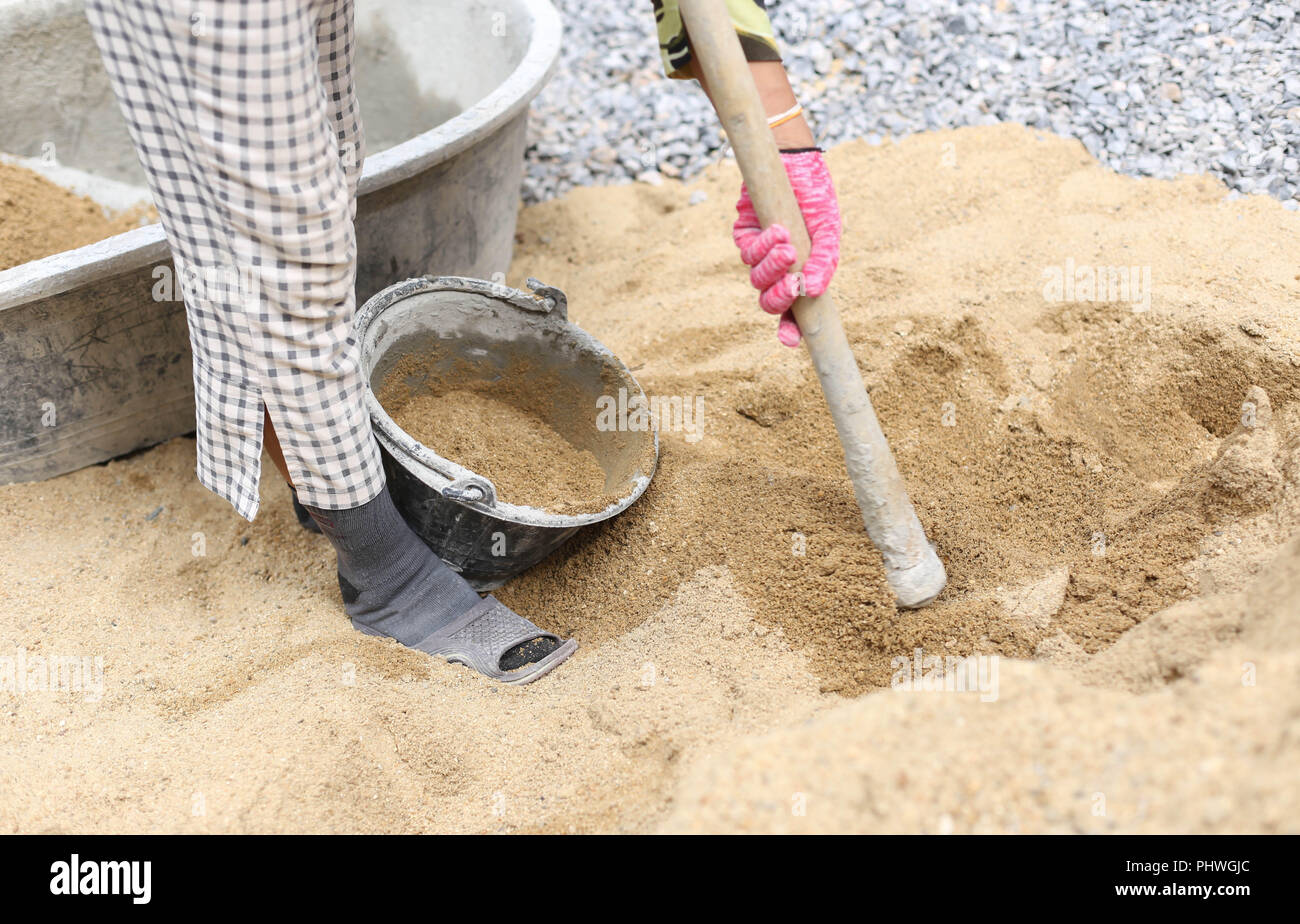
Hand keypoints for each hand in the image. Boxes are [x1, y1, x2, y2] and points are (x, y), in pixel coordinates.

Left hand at [732, 149, 840, 347]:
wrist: (796, 161)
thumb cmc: (816, 198)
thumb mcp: (829, 231)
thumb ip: (825, 261)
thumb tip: (813, 291)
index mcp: (802, 275)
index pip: (793, 313)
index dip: (791, 330)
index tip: (792, 341)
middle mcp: (779, 271)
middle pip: (769, 304)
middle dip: (780, 298)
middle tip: (794, 283)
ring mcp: (760, 255)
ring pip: (756, 280)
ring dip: (772, 268)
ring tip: (788, 247)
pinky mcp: (744, 235)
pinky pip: (748, 253)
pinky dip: (763, 246)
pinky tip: (778, 230)